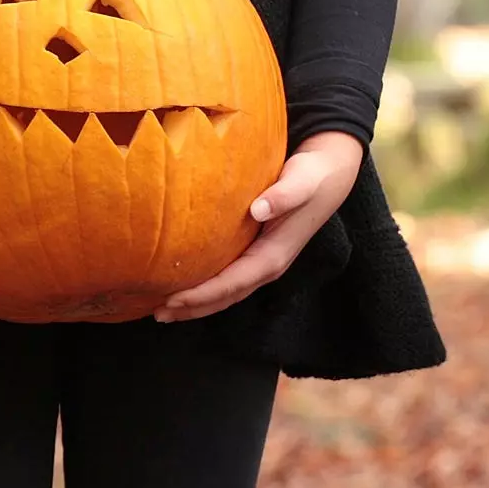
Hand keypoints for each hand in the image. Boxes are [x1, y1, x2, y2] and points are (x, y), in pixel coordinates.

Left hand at [154, 131, 364, 322]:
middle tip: (158, 313)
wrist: (330, 174)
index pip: (233, 283)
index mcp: (275, 255)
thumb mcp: (302, 180)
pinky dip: (207, 289)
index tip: (172, 299)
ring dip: (198, 304)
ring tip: (164, 310)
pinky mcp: (258, 254)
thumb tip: (259, 209)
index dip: (203, 294)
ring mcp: (264, 262)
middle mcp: (269, 265)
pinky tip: (185, 287)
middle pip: (227, 296)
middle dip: (194, 308)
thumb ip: (284, 195)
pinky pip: (230, 280)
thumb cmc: (312, 175)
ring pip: (227, 292)